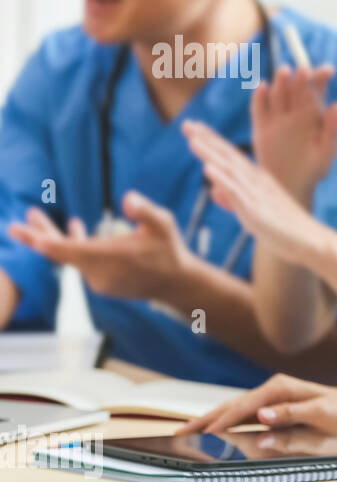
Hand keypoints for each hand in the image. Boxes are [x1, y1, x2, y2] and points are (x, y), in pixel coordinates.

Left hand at [7, 191, 190, 299]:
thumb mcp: (163, 225)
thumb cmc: (170, 251)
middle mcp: (95, 273)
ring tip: (35, 215)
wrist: (177, 283)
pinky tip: (75, 226)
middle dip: (37, 236)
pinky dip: (73, 246)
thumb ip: (145, 211)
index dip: (41, 239)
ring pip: (69, 257)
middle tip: (14, 225)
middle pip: (59, 253)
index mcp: (105, 258)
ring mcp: (96, 280)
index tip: (21, 230)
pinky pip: (80, 262)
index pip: (63, 250)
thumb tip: (128, 198)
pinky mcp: (101, 283)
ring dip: (53, 236)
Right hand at [176, 373, 336, 435]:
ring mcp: (273, 400)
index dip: (222, 420)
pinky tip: (215, 431)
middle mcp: (273, 390)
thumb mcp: (321, 414)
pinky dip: (228, 424)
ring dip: (212, 421)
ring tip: (188, 432)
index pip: (243, 406)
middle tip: (179, 431)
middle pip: (231, 405)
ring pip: (235, 411)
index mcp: (280, 389)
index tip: (203, 432)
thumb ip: (290, 416)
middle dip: (205, 418)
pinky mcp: (275, 409)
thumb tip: (261, 418)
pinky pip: (246, 417)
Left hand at [181, 119, 327, 265]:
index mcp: (258, 179)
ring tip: (191, 138)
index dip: (212, 140)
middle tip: (186, 123)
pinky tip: (207, 168)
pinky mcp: (256, 209)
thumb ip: (233, 199)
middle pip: (228, 156)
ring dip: (210, 153)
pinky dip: (221, 178)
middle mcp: (257, 181)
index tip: (195, 127)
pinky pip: (236, 191)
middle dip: (206, 139)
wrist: (311, 241)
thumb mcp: (254, 211)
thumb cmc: (286, 228)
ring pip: (229, 169)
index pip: (230, 156)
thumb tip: (215, 190)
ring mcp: (257, 193)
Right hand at [250, 63, 336, 198]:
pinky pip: (259, 108)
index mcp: (313, 113)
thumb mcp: (327, 151)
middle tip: (304, 70)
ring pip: (278, 94)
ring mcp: (277, 117)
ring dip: (281, 82)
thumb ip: (333, 129)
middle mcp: (295, 110)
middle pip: (297, 88)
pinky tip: (263, 88)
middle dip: (300, 78)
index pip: (317, 89)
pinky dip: (259, 97)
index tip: (329, 70)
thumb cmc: (314, 168)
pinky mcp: (261, 126)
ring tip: (286, 72)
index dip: (321, 77)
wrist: (290, 186)